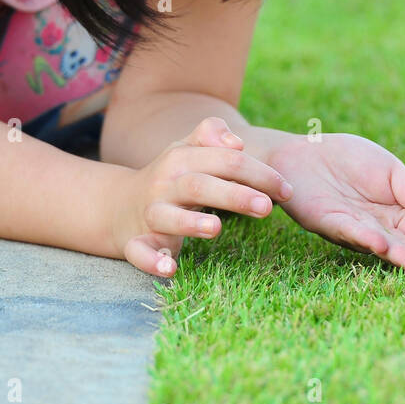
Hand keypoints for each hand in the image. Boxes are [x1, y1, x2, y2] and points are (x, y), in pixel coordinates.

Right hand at [113, 116, 291, 275]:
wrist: (117, 205)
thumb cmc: (171, 177)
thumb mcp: (188, 149)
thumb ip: (212, 135)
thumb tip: (236, 141)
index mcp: (183, 159)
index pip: (227, 160)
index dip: (260, 173)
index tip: (287, 190)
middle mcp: (165, 184)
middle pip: (201, 185)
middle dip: (235, 195)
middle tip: (267, 208)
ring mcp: (150, 214)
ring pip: (168, 216)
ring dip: (191, 223)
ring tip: (216, 228)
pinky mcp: (135, 242)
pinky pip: (140, 252)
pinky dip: (152, 261)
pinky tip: (171, 268)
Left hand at [268, 132, 404, 268]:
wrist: (302, 152)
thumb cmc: (348, 158)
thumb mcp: (390, 171)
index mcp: (398, 212)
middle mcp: (380, 226)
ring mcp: (356, 228)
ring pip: (382, 244)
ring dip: (398, 254)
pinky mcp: (329, 223)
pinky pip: (350, 232)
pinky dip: (365, 238)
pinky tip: (380, 244)